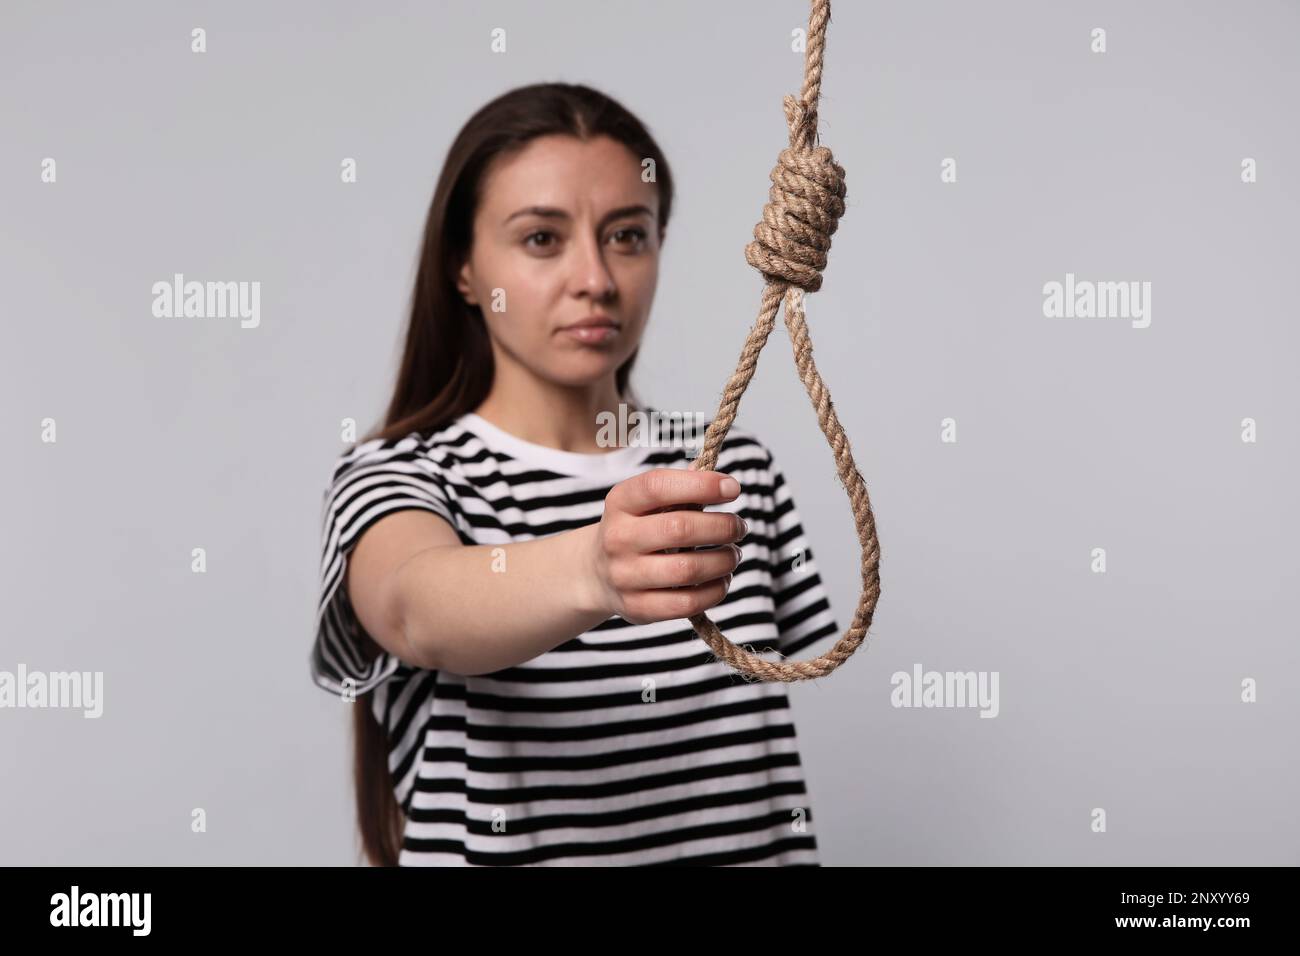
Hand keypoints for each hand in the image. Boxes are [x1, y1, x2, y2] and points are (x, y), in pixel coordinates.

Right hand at [585, 468, 747, 624]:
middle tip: (739, 527)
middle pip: (680, 529)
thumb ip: (681, 488)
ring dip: (723, 560)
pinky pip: (687, 603)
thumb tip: (722, 481)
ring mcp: (625, 576)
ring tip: (733, 554)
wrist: (598, 573)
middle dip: (722, 526)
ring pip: (687, 570)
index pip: (658, 486)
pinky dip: (715, 590)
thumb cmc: (637, 529)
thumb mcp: (646, 502)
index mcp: (620, 502)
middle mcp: (618, 538)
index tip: (733, 488)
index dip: (701, 485)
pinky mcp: (638, 608)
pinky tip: (721, 579)